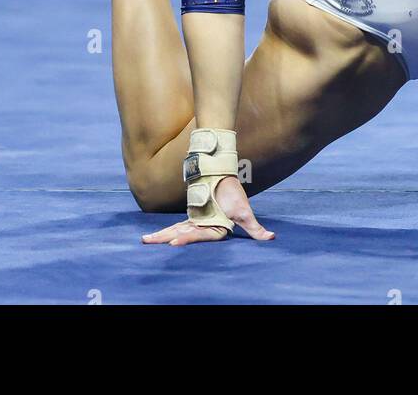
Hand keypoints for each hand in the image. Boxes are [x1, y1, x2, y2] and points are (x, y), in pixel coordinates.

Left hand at [140, 176, 275, 246]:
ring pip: (176, 231)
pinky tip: (154, 236)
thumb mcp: (244, 212)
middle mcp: (203, 227)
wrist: (223, 175)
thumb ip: (254, 229)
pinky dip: (166, 231)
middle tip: (147, 241)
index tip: (174, 242)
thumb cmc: (233, 193)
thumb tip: (272, 238)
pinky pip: (176, 226)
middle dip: (164, 238)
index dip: (187, 239)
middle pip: (182, 235)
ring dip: (161, 236)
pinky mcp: (191, 215)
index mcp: (215, 228)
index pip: (199, 235)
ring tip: (145, 240)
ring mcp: (196, 222)